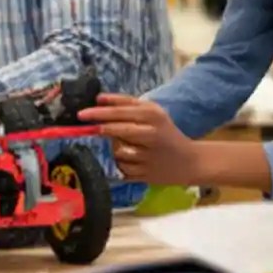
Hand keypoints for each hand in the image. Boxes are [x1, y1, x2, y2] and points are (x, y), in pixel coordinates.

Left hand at [77, 94, 199, 185]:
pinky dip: (120, 164)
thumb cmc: (166, 132)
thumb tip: (99, 99)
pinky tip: (131, 161)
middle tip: (87, 125)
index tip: (82, 113)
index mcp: (153, 116)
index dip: (100, 113)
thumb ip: (126, 103)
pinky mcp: (145, 174)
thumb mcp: (152, 112)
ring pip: (118, 151)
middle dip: (100, 127)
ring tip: (125, 146)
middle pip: (119, 130)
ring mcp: (148, 156)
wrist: (189, 161)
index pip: (121, 112)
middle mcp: (151, 134)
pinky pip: (122, 168)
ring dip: (114, 148)